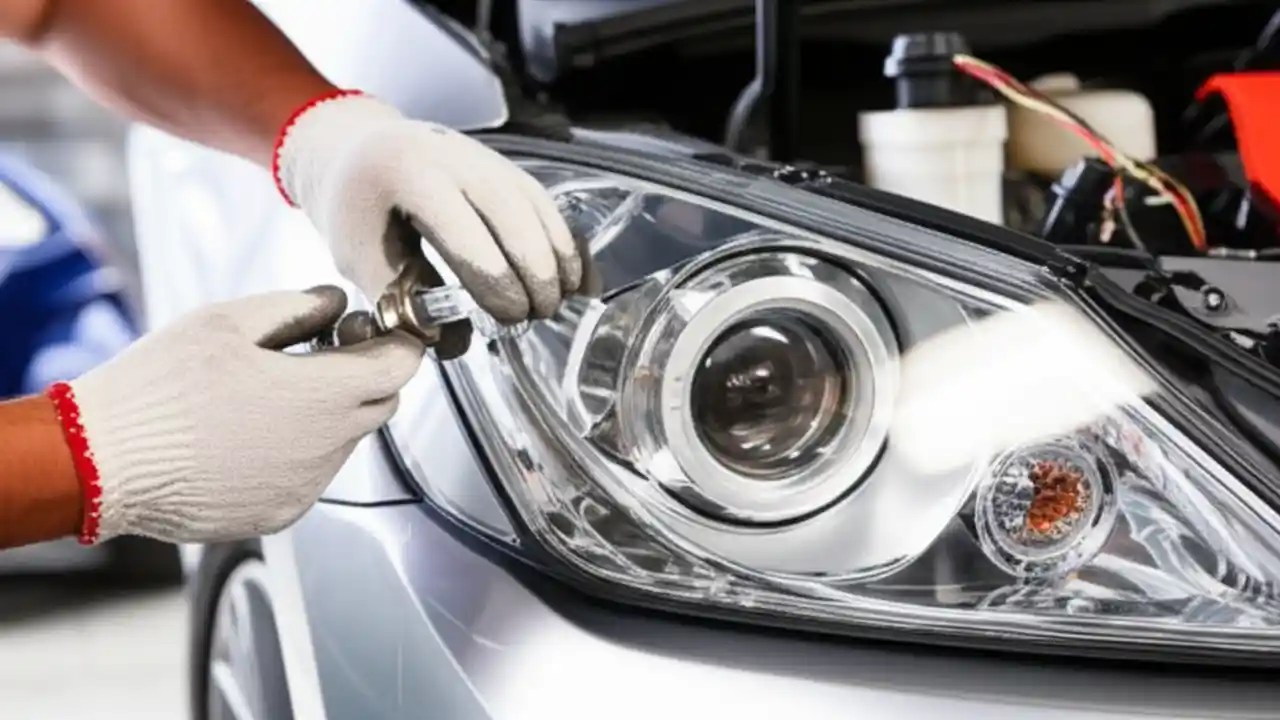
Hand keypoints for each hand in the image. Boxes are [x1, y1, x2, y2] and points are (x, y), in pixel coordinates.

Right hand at [61, 287, 422, 543]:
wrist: (100, 462)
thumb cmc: (158, 388)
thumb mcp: (227, 322)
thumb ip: (297, 308)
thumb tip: (334, 303)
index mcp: (322, 397)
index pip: (399, 368)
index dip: (396, 343)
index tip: (378, 329)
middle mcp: (325, 449)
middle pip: (380, 404)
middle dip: (365, 374)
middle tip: (323, 350)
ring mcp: (304, 487)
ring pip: (345, 441)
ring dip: (327, 415)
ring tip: (270, 392)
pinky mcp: (280, 513)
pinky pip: (311, 474)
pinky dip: (298, 450)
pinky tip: (250, 432)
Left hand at [275, 93, 581, 322]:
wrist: (357, 150)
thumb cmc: (355, 206)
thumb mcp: (359, 255)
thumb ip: (401, 300)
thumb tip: (453, 343)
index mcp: (409, 175)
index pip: (467, 234)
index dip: (495, 282)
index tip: (508, 317)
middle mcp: (455, 157)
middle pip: (515, 217)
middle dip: (536, 272)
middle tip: (537, 314)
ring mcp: (487, 157)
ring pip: (539, 207)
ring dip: (558, 257)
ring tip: (558, 300)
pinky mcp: (506, 166)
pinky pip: (546, 203)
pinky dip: (566, 241)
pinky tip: (577, 277)